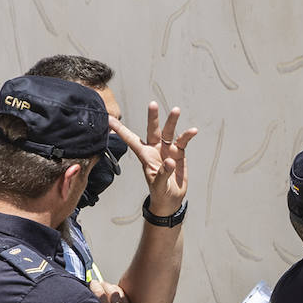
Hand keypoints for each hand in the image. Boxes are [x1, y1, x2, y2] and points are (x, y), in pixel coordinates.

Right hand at [90, 280, 141, 302]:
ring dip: (110, 287)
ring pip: (116, 295)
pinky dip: (120, 292)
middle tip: (95, 283)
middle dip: (100, 286)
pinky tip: (115, 289)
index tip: (89, 284)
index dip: (93, 289)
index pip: (97, 299)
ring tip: (104, 285)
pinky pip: (126, 300)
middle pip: (106, 294)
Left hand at [110, 102, 198, 216]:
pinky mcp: (178, 153)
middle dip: (152, 117)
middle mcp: (155, 149)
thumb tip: (170, 162)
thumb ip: (163, 173)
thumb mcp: (159, 185)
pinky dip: (187, 135)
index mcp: (145, 155)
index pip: (131, 140)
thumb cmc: (159, 192)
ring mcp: (167, 150)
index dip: (120, 129)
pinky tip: (193, 131)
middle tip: (152, 104)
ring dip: (172, 121)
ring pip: (169, 132)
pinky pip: (183, 141)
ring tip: (176, 110)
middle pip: (153, 130)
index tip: (109, 118)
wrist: (170, 198)